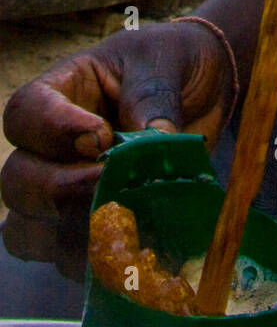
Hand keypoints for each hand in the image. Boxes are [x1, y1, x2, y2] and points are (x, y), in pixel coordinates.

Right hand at [1, 21, 234, 276]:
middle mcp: (51, 146)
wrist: (207, 87)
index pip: (25, 114)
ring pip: (26, 229)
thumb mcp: (164, 64)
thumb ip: (153, 98)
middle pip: (17, 180)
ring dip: (69, 232)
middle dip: (60, 190)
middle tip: (110, 184)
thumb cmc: (173, 64)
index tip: (101, 136)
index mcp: (60, 93)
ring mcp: (66, 191)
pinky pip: (67, 259)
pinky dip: (95, 262)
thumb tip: (155, 141)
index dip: (52, 131)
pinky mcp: (90, 227)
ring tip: (122, 220)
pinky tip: (135, 249)